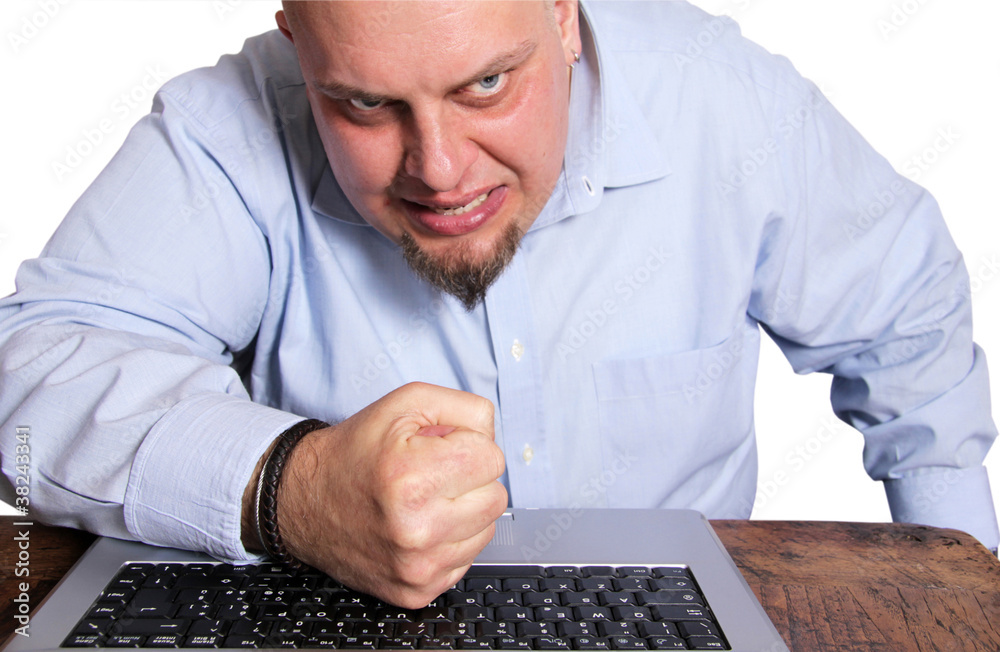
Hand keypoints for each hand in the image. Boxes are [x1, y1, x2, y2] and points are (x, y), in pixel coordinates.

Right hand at [253, 382, 507, 607]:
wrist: (305, 502)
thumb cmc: (356, 452)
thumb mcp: (407, 404)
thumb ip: (465, 409)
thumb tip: (495, 438)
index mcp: (412, 479)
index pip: (492, 458)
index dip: (468, 446)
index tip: (440, 448)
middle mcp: (416, 530)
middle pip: (496, 497)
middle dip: (470, 480)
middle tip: (433, 474)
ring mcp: (418, 567)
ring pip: (486, 530)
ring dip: (463, 512)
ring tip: (424, 501)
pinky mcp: (418, 592)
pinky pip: (467, 559)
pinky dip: (450, 541)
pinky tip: (420, 527)